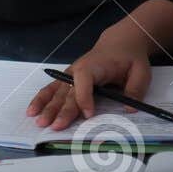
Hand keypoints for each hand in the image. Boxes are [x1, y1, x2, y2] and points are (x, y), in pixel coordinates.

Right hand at [26, 34, 156, 130]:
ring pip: (55, 92)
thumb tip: (128, 109)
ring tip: (38, 121)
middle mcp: (76, 70)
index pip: (84, 82)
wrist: (118, 44)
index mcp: (93, 66)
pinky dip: (41, 100)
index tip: (89, 115)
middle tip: (55, 127)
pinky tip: (32, 111)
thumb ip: (135, 89)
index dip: (85, 99)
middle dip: (60, 111)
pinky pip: (50, 90)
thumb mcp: (140, 71)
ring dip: (46, 107)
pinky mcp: (66, 80)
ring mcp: (69, 75)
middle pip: (67, 92)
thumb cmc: (128, 58)